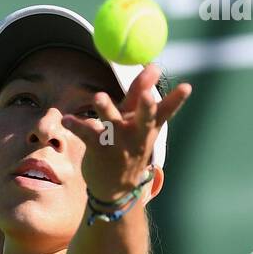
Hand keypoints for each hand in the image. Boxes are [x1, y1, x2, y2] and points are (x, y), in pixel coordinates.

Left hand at [61, 64, 191, 200]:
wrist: (115, 187)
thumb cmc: (128, 146)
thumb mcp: (138, 123)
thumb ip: (141, 94)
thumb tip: (154, 65)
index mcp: (148, 127)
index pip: (165, 111)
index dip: (176, 100)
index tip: (187, 87)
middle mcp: (136, 134)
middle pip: (144, 118)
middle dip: (146, 106)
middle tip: (148, 95)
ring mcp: (118, 143)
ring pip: (112, 123)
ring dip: (106, 108)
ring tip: (99, 97)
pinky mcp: (98, 149)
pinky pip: (86, 133)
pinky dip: (75, 124)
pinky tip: (65, 119)